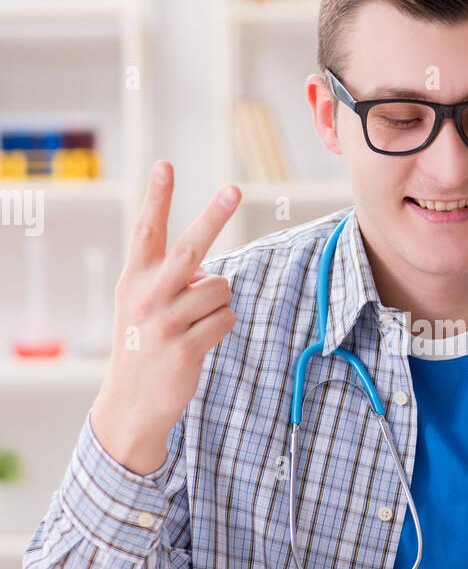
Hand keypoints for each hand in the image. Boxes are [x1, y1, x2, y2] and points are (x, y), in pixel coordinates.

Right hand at [90, 161, 241, 473]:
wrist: (131, 403)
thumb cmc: (143, 345)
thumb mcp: (140, 306)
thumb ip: (167, 281)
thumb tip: (209, 273)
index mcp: (133, 280)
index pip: (147, 230)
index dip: (157, 197)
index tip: (165, 165)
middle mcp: (147, 296)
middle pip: (191, 247)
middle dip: (215, 215)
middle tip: (235, 189)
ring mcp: (165, 322)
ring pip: (220, 289)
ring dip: (219, 303)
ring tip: (196, 322)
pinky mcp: (186, 347)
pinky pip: (226, 319)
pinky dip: (222, 326)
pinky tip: (201, 341)